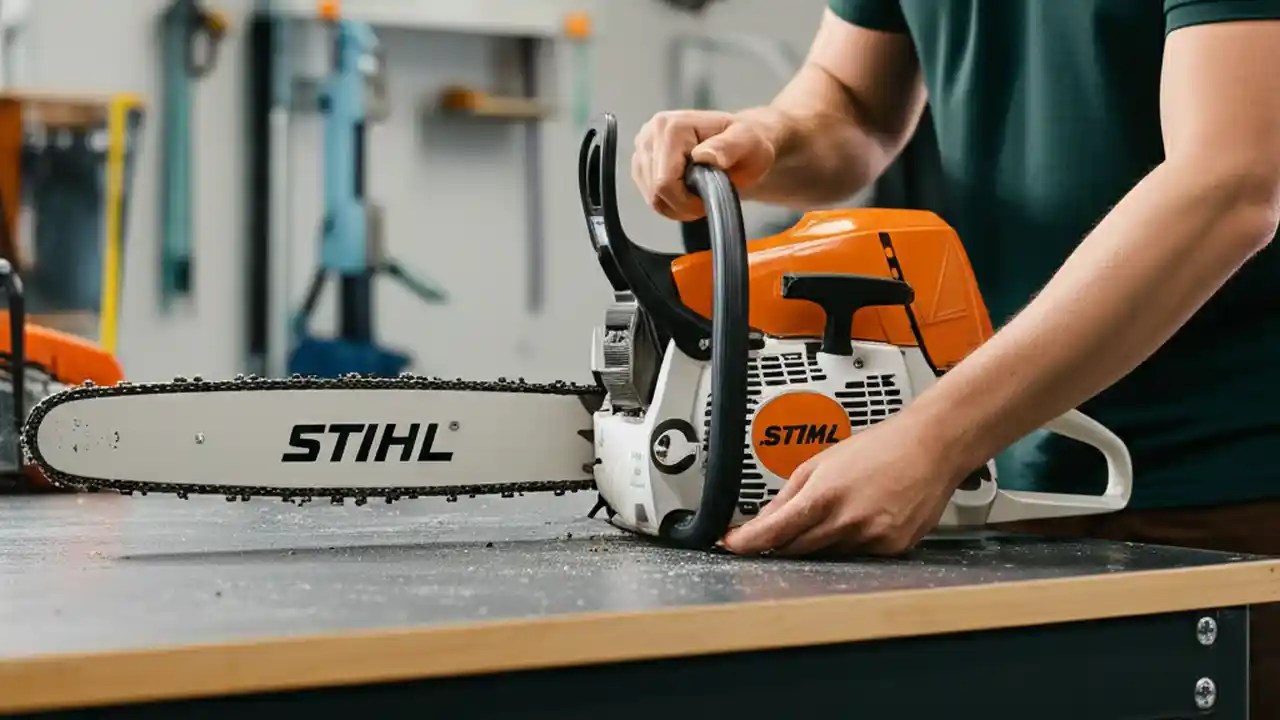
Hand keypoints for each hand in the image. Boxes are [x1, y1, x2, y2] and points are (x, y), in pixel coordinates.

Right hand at [631, 109, 777, 220]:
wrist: (742, 142)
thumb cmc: (748, 144)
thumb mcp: (748, 143)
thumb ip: (728, 148)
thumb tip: (704, 155)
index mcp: (672, 126)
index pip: (663, 183)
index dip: (686, 202)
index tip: (709, 198)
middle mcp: (652, 132)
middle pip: (654, 192)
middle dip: (682, 204)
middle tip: (706, 198)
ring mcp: (644, 145)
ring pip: (650, 197)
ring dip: (676, 205)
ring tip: (699, 194)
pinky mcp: (642, 159)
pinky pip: (648, 195)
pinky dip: (668, 202)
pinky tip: (687, 192)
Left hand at [720, 411, 970, 556]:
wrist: (931, 446)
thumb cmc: (879, 448)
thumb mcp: (821, 463)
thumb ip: (788, 495)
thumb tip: (762, 520)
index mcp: (825, 496)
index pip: (775, 531)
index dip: (748, 542)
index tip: (732, 545)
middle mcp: (848, 522)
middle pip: (797, 550)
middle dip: (783, 543)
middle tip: (779, 532)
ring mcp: (873, 539)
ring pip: (827, 556)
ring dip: (820, 543)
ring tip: (840, 511)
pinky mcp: (893, 550)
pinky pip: (857, 557)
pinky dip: (850, 544)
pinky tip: (863, 519)